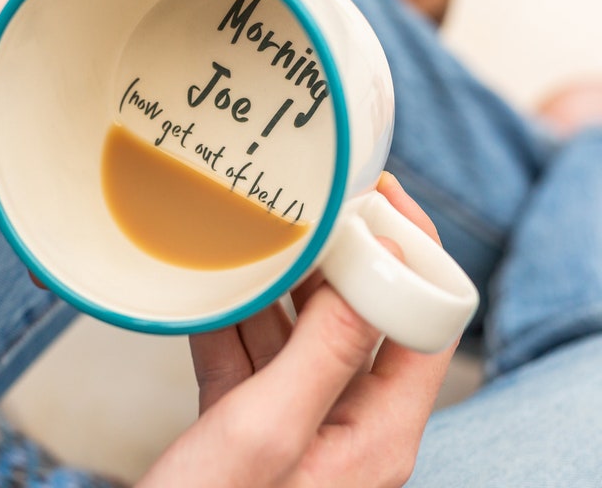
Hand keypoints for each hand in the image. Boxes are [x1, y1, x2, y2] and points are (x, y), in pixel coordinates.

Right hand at [139, 174, 455, 487]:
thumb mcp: (269, 433)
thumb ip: (326, 352)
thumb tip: (379, 270)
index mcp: (375, 434)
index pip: (424, 326)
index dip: (411, 257)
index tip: (378, 199)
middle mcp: (343, 424)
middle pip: (356, 319)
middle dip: (331, 259)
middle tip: (303, 205)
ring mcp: (293, 421)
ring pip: (295, 330)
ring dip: (273, 284)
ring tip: (252, 233)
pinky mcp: (247, 420)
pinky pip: (246, 352)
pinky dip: (228, 316)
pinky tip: (210, 283)